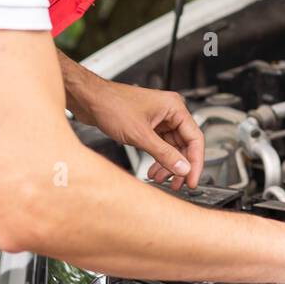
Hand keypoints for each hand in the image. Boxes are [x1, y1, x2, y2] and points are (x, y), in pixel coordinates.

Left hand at [78, 82, 203, 190]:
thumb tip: (182, 168)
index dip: (195, 162)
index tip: (192, 179)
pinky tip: (152, 170)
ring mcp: (159, 118)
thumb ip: (164, 154)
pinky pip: (160, 145)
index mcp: (174, 107)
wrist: (89, 99)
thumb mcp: (140, 135)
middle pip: (184, 144)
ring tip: (161, 179)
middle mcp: (169, 111)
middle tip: (177, 183)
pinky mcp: (148, 125)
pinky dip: (157, 158)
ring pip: (172, 147)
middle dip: (179, 165)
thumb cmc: (111, 105)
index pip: (195, 138)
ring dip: (167, 164)